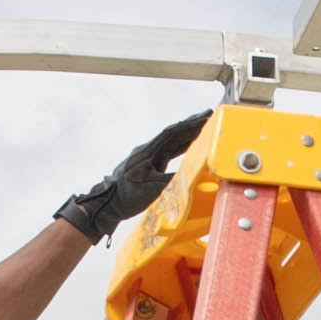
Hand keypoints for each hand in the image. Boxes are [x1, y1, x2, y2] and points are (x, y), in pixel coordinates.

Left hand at [57, 113, 209, 239]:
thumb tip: (191, 175)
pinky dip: (183, 146)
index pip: (172, 132)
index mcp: (148, 151)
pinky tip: (192, 145)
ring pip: (173, 141)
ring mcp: (150, 156)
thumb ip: (171, 180)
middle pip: (174, 133)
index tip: (205, 116)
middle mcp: (149, 150)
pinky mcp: (151, 164)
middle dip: (193, 124)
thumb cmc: (126, 195)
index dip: (190, 124)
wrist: (110, 203)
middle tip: (211, 116)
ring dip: (189, 134)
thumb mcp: (150, 189)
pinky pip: (170, 151)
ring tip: (206, 127)